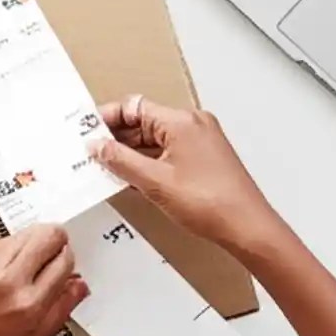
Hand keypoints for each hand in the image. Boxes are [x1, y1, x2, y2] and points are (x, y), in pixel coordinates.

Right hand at [89, 95, 287, 254]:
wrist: (247, 227)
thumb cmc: (213, 204)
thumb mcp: (154, 182)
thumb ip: (120, 161)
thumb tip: (98, 147)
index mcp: (182, 121)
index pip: (134, 108)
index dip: (107, 119)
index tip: (87, 132)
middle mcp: (193, 124)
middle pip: (144, 122)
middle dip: (116, 139)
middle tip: (91, 154)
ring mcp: (200, 141)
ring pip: (155, 139)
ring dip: (131, 153)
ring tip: (107, 169)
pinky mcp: (203, 158)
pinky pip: (168, 152)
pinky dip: (149, 163)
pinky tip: (132, 179)